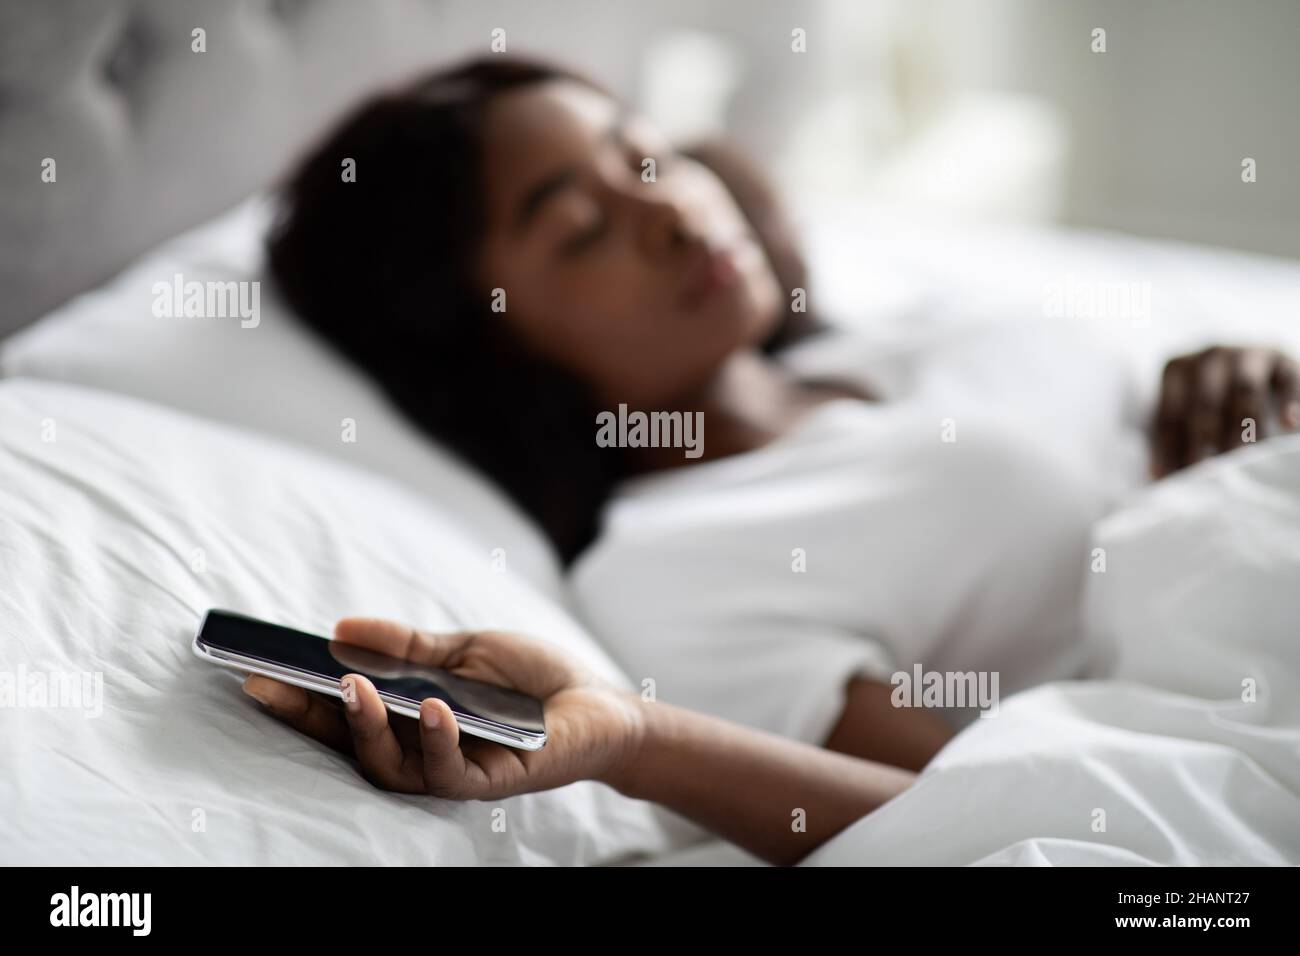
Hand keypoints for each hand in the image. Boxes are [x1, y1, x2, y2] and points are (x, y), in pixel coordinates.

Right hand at [241, 618, 645, 799]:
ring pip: (393, 765)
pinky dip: (439, 740)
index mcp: (407, 719)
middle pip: (351, 745)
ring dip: (368, 726)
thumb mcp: (463, 648)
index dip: (298, 698)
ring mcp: (454, 769)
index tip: (254, 671)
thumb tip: (340, 629)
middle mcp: (420, 751)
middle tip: (276, 682)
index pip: (341, 715)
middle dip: (311, 715)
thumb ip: (407, 645)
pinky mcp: (492, 781)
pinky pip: (453, 773)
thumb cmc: (530, 679)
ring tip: (352, 686)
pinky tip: (432, 706)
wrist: (598, 701)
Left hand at [1151, 345, 1299, 477]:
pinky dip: (1290, 402)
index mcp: (1176, 369)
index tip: (1173, 480)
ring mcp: (1247, 353)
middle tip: (1209, 474)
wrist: (1255, 370)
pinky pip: (1288, 380)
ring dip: (1244, 429)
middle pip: (1204, 404)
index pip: (1169, 415)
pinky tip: (1290, 425)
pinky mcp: (1281, 359)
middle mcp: (1209, 355)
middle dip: (1204, 443)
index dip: (1169, 451)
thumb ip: (1177, 440)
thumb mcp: (1188, 415)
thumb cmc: (1211, 405)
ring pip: (1244, 392)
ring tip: (1244, 460)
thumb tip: (1160, 480)